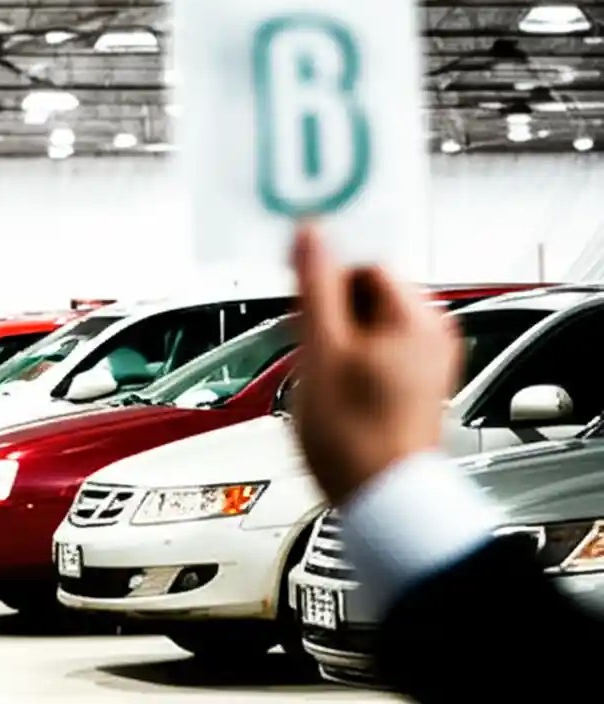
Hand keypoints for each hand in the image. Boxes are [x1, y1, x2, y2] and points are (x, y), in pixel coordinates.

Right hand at [290, 224, 460, 504]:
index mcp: (418, 317)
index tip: (301, 298)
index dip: (326, 279)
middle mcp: (431, 335)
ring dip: (336, 338)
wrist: (380, 497)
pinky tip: (334, 386)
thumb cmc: (355, 436)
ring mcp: (425, 361)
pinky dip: (350, 360)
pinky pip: (377, 350)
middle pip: (367, 293)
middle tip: (307, 344)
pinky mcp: (414, 384)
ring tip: (320, 372)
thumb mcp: (320, 350)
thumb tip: (310, 235)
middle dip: (330, 312)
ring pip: (367, 324)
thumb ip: (314, 285)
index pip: (365, 264)